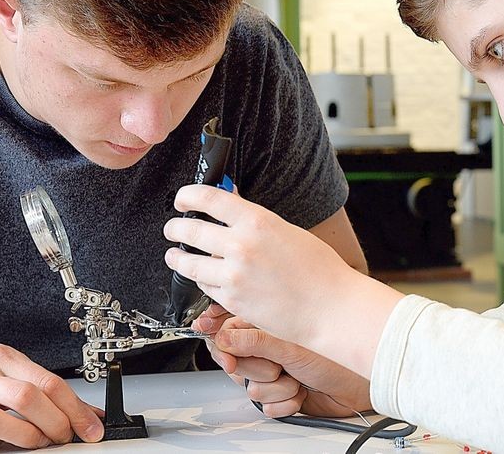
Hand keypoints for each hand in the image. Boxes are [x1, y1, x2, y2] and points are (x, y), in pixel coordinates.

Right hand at [0, 346, 102, 451]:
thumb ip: (38, 388)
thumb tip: (83, 412)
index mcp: (0, 358)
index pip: (48, 382)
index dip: (75, 409)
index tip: (91, 428)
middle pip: (28, 397)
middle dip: (55, 424)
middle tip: (61, 438)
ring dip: (23, 436)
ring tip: (32, 442)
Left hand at [164, 185, 402, 374]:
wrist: (330, 307)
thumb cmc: (320, 270)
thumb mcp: (287, 232)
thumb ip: (255, 222)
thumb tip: (232, 208)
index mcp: (257, 221)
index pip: (208, 198)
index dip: (188, 195)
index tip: (182, 198)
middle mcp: (241, 246)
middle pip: (189, 229)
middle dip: (175, 228)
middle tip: (172, 228)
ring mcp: (233, 275)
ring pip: (188, 263)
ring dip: (177, 258)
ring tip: (175, 256)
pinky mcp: (231, 301)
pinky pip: (205, 287)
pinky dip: (204, 281)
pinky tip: (206, 278)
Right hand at [194, 307, 371, 417]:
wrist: (363, 382)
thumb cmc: (338, 353)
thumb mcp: (291, 344)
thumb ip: (254, 342)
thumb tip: (223, 338)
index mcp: (270, 326)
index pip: (230, 337)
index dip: (226, 351)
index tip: (232, 362)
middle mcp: (272, 349)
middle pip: (238, 367)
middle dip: (260, 372)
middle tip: (280, 367)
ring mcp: (278, 373)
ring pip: (254, 390)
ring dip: (279, 389)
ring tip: (298, 378)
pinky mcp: (285, 395)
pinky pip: (268, 407)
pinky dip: (287, 403)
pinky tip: (303, 393)